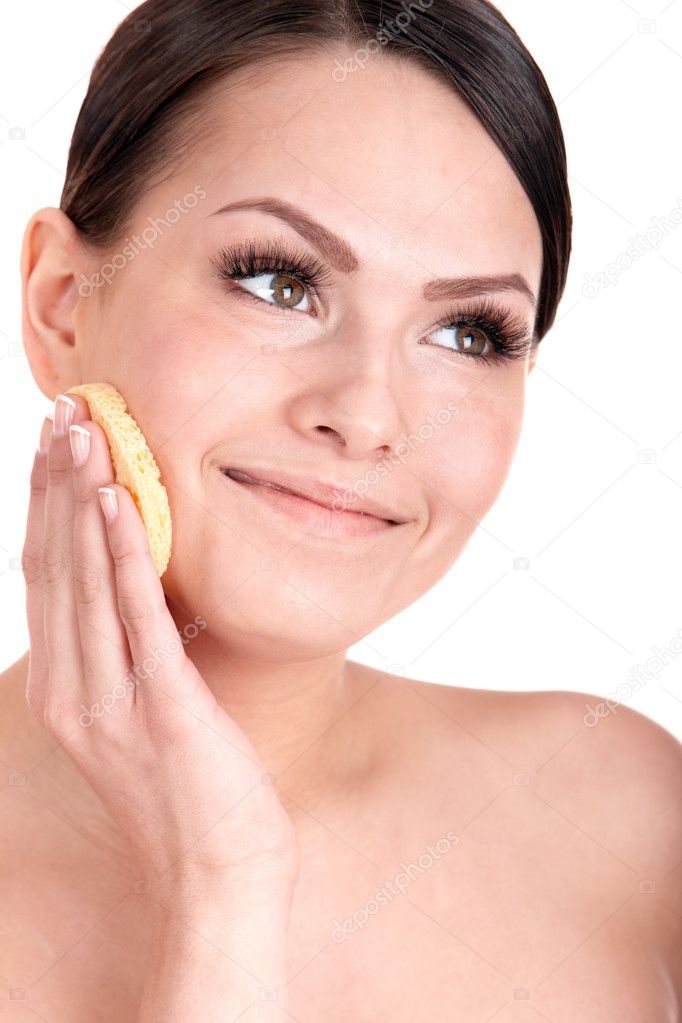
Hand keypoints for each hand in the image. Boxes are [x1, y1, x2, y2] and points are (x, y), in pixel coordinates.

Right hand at [21, 394, 299, 893]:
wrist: (217, 875)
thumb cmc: (191, 791)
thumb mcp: (143, 714)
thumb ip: (128, 653)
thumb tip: (139, 584)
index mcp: (64, 692)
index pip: (44, 579)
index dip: (44, 507)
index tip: (52, 445)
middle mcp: (71, 692)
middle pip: (53, 566)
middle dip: (55, 484)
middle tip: (63, 413)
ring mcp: (110, 702)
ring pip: (83, 580)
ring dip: (81, 499)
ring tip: (83, 432)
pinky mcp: (161, 707)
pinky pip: (137, 617)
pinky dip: (121, 553)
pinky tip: (117, 500)